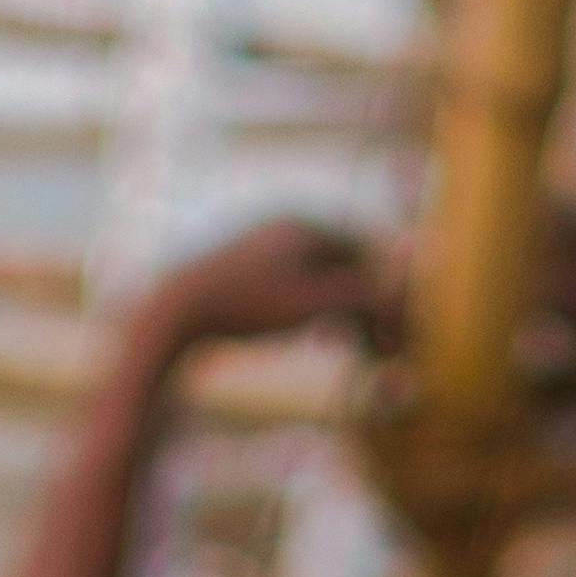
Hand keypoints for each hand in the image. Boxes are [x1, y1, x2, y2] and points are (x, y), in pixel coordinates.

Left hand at [136, 218, 388, 364]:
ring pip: (323, 280)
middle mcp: (288, 228)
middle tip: (375, 351)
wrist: (179, 310)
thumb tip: (396, 295)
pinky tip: (313, 340)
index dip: (386, 295)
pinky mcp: (249, 271)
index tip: (392, 336)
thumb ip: (359, 296)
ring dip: (341, 315)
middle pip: (346, 265)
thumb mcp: (312, 304)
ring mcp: (267, 247)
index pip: (367, 252)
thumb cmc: (247, 307)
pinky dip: (315, 313)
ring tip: (338, 348)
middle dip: (365, 309)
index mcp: (306, 226)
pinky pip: (299, 288)